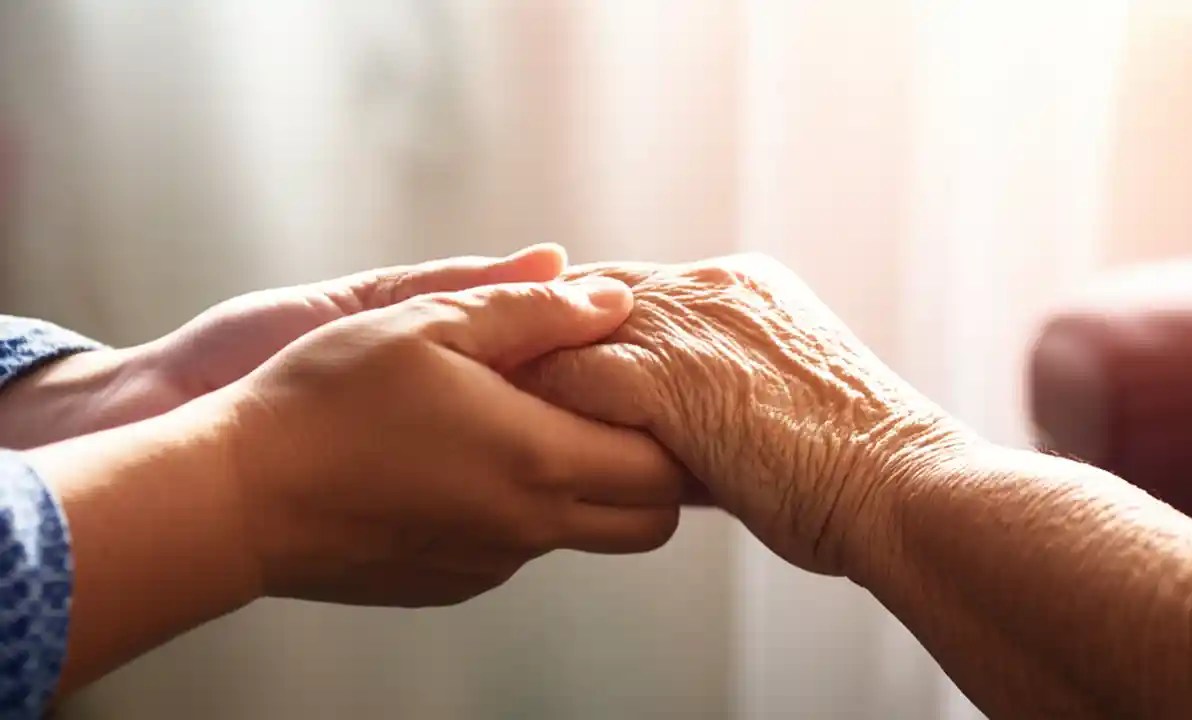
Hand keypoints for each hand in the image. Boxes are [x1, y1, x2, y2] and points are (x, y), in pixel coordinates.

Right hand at [30, 275, 684, 692]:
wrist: (235, 499)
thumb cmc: (327, 398)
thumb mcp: (432, 325)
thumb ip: (535, 311)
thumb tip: (613, 301)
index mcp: (538, 462)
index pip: (667, 472)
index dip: (676, 430)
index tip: (655, 389)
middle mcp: (528, 529)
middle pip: (648, 521)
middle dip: (648, 468)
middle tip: (606, 406)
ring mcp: (490, 564)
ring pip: (582, 532)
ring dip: (580, 483)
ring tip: (521, 419)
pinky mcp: (452, 582)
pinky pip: (518, 546)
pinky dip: (519, 506)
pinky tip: (461, 460)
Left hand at [520, 254, 970, 577]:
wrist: (898, 487)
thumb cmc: (850, 469)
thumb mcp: (780, 406)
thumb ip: (717, 400)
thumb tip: (665, 439)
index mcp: (745, 285)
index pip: (635, 286)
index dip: (586, 320)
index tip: (549, 349)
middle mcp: (713, 287)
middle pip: (592, 294)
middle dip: (543, 330)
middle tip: (487, 364)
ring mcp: (691, 326)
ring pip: (571, 328)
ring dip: (527, 364)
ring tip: (480, 400)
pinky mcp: (672, 377)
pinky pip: (573, 377)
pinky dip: (539, 401)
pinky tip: (509, 430)